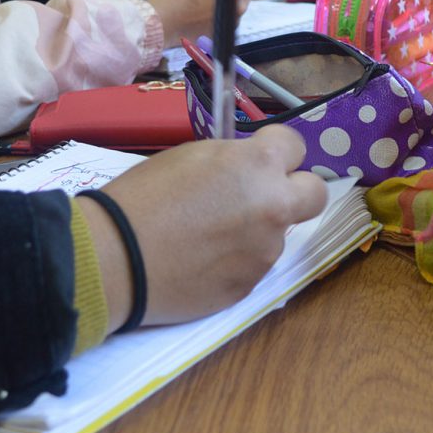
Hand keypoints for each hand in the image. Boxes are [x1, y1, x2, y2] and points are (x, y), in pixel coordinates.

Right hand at [79, 127, 327, 326]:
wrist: (117, 258)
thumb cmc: (144, 197)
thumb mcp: (192, 157)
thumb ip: (234, 162)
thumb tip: (249, 170)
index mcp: (258, 165)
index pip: (297, 146)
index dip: (277, 151)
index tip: (259, 158)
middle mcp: (273, 207)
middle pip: (315, 194)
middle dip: (295, 190)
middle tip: (261, 195)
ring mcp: (265, 251)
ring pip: (279, 233)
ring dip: (256, 229)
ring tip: (208, 234)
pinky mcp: (249, 286)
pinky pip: (254, 264)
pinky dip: (236, 260)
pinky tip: (201, 259)